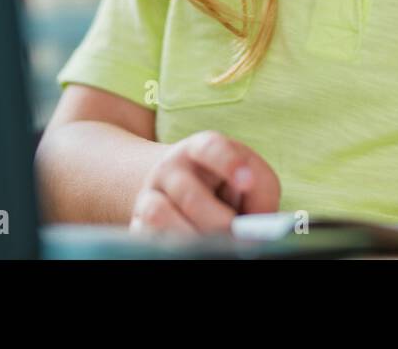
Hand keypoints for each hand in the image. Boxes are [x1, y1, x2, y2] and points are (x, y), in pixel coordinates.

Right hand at [129, 130, 279, 235]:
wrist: (177, 189)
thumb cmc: (225, 185)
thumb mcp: (247, 179)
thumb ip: (260, 193)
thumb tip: (260, 222)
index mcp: (199, 149)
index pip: (210, 148)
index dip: (228, 163)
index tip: (247, 182)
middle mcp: (169, 169)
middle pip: (190, 195)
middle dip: (218, 222)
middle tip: (240, 236)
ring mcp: (148, 196)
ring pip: (160, 216)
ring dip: (192, 236)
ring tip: (214, 246)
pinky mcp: (137, 224)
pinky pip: (147, 237)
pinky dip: (171, 246)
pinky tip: (192, 249)